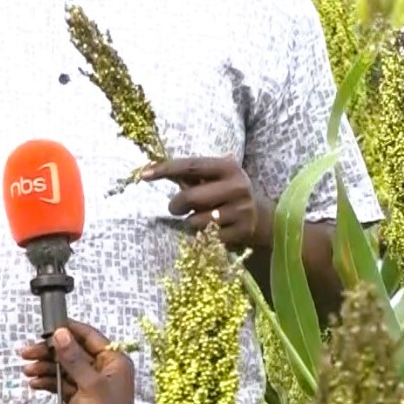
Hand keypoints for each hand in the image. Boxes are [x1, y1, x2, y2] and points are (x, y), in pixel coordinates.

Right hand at [19, 321, 150, 403]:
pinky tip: (35, 383)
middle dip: (49, 352)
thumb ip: (74, 359)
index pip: (88, 336)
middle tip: (27, 351)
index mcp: (113, 360)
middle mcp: (101, 369)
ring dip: (45, 368)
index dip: (68, 330)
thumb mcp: (91, 385)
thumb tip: (61, 334)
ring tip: (27, 369)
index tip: (48, 327)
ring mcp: (89, 384)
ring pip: (63, 369)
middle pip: (72, 352)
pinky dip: (47, 382)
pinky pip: (60, 384)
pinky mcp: (79, 399)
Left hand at [145, 156, 262, 248]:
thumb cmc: (224, 191)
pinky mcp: (242, 232)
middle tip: (176, 207)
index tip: (143, 174)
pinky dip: (203, 234)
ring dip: (191, 221)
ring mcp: (242, 211)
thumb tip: (149, 170)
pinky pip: (207, 237)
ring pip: (196, 221)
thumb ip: (186, 173)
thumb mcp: (212, 177)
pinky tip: (212, 228)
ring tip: (201, 217)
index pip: (191, 166)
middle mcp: (237, 187)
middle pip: (191, 197)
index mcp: (228, 167)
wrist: (260, 215)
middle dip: (176, 204)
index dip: (166, 169)